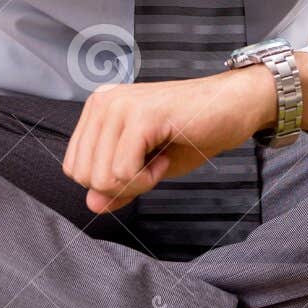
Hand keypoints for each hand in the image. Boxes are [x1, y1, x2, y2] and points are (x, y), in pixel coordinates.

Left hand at [62, 66, 275, 215]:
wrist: (233, 107)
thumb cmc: (193, 132)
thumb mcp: (147, 167)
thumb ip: (117, 185)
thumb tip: (92, 205)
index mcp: (98, 110)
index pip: (74, 166)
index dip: (108, 182)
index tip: (140, 164)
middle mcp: (102, 102)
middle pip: (83, 175)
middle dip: (120, 185)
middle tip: (152, 164)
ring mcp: (120, 106)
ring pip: (101, 177)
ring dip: (137, 182)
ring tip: (160, 158)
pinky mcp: (141, 116)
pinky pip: (124, 172)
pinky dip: (148, 178)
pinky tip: (166, 157)